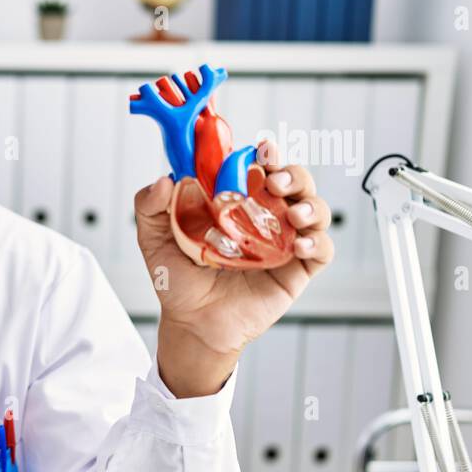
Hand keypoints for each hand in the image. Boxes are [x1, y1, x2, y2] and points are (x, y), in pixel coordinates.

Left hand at [133, 139, 333, 394]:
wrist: (191, 322)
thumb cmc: (177, 279)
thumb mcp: (153, 240)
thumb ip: (149, 207)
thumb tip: (164, 179)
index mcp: (236, 201)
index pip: (257, 167)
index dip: (264, 154)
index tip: (260, 148)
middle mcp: (265, 216)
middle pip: (294, 182)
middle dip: (291, 173)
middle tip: (273, 180)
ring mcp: (284, 242)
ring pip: (315, 210)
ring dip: (310, 204)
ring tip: (293, 213)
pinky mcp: (296, 270)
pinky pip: (322, 251)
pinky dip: (318, 242)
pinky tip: (301, 245)